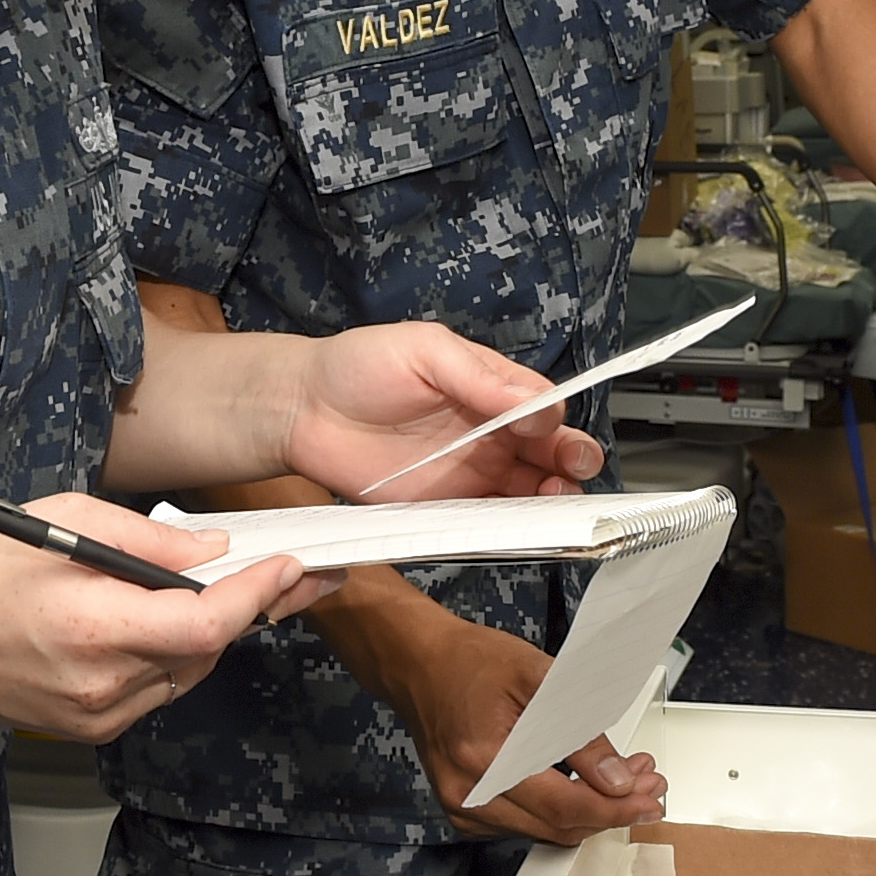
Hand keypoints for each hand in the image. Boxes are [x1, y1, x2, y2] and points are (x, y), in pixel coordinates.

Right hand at [0, 492, 334, 741]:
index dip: (256, 595)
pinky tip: (151, 626)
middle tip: (277, 573)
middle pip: (205, 650)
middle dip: (243, 608)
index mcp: (91, 624)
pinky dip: (169, 658)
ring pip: (187, 674)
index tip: (289, 567)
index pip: (203, 623)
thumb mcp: (66, 519)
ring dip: (206, 634)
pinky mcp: (90, 731)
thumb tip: (214, 551)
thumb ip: (149, 540)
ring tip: (203, 592)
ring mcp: (95, 715)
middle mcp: (99, 682)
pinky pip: (156, 692)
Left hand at [280, 322, 604, 501]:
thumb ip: (477, 374)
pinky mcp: (445, 505)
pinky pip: (487, 519)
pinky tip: (519, 526)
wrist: (303, 409)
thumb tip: (529, 402)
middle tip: (572, 468)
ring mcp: (470, 470)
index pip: (543, 404)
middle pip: (549, 450)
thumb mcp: (424, 349)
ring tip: (554, 501)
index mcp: (490, 386)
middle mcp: (488, 430)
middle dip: (571, 460)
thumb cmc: (359, 364)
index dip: (551, 417)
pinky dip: (509, 526)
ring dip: (551, 498)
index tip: (540, 424)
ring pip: (530, 489)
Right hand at [331, 576, 665, 841]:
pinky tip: (584, 785)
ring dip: (590, 811)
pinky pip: (526, 824)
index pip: (565, 806)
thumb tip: (616, 779)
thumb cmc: (469, 661)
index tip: (648, 798)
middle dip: (611, 810)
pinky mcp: (466, 809)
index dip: (615, 808)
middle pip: (558, 826)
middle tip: (647, 785)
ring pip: (546, 831)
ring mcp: (463, 806)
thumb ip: (579, 732)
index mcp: (484, 758)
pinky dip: (560, 809)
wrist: (419, 664)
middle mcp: (468, 792)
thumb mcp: (537, 677)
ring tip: (624, 779)